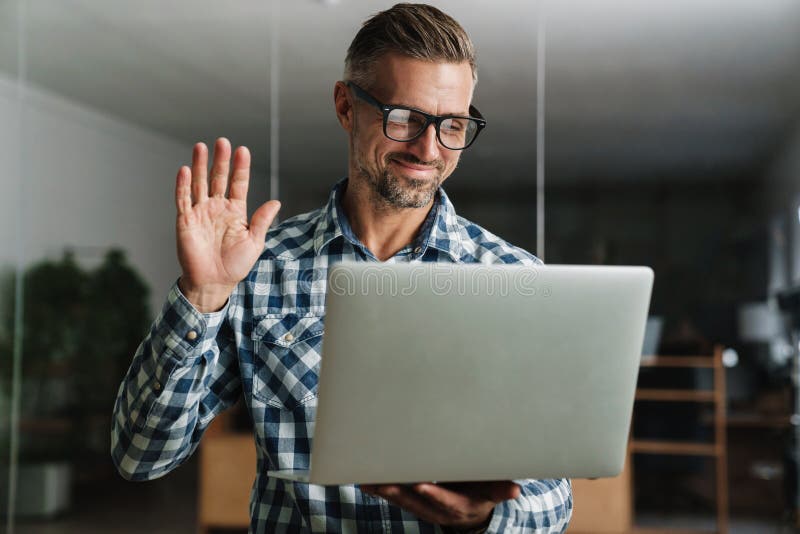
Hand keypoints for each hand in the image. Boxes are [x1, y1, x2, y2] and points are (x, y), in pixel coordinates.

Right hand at [175, 138, 280, 311]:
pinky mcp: (185, 221)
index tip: (243, 150)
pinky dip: (183, 185)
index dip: (240, 168)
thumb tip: (276, 202)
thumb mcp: (254, 242)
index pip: (238, 184)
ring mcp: (200, 212)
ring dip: (199, 165)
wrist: (214, 282)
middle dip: (220, 160)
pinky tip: (184, 170)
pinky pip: (183, 199)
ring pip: (199, 183)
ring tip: (201, 147)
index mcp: (235, 211)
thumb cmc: (235, 265)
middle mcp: (217, 208)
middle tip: (222, 142)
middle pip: (218, 178)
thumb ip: (262, 221)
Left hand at [360, 481, 519, 529]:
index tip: (421, 485)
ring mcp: (423, 508)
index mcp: (459, 507)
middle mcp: (438, 510)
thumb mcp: (493, 492)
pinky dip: (381, 491)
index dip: (433, 495)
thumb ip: (501, 490)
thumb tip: (516, 490)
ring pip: (402, 502)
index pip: (445, 501)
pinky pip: (395, 499)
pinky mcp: (413, 503)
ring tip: (370, 481)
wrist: (469, 515)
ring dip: (386, 492)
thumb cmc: (480, 494)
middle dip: (401, 492)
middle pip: (417, 503)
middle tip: (386, 482)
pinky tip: (366, 483)